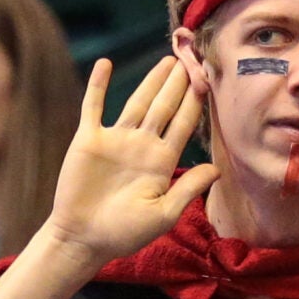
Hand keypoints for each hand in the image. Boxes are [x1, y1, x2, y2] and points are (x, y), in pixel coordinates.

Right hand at [41, 59, 218, 265]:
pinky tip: (105, 64)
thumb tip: (216, 168)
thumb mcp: (163, 215)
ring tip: (167, 61)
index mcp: (162, 162)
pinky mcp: (89, 139)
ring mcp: (115, 140)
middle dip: (178, 85)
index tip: (208, 80)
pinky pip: (93, 106)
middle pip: (164, 107)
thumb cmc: (124, 233)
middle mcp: (142, 146)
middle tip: (191, 59)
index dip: (195, 103)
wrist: (82, 239)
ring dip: (151, 81)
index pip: (183, 125)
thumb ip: (187, 189)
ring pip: (137, 102)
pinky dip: (98, 85)